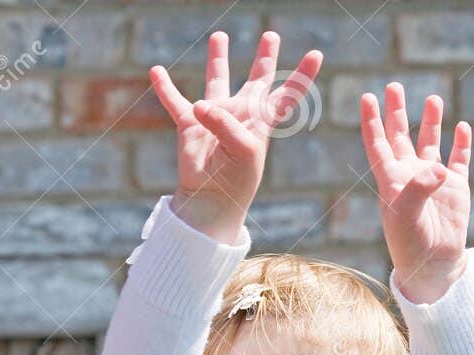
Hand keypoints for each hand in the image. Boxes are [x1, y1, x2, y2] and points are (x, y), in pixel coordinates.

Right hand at [150, 30, 322, 243]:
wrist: (212, 200)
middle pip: (257, 79)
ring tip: (220, 36)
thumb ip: (225, 124)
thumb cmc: (236, 180)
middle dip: (265, 58)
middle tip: (271, 35)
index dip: (301, 75)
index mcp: (262, 121)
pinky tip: (156, 70)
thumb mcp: (242, 151)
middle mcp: (242, 114)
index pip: (287, 94)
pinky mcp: (191, 124)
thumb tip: (201, 106)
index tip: (316, 54)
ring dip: (218, 59)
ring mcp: (216, 117)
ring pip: (218, 80)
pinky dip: (165, 88)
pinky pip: (176, 101)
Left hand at [359, 83, 471, 302]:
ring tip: (433, 99)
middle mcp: (410, 175)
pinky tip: (462, 127)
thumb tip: (439, 168)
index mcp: (391, 180)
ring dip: (431, 122)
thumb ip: (418, 189)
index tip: (367, 97)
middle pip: (401, 136)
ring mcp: (433, 180)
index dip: (372, 121)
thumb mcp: (407, 217)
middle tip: (394, 86)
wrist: (434, 266)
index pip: (378, 144)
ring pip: (430, 142)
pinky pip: (459, 160)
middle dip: (397, 112)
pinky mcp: (456, 188)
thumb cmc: (411, 245)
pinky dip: (461, 144)